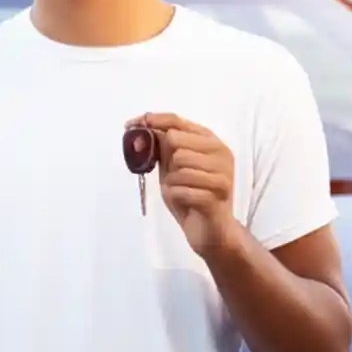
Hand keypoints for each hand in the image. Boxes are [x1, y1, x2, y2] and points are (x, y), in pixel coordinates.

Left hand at [127, 112, 239, 256]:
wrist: (210, 231)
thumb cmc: (191, 195)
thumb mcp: (173, 167)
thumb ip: (162, 146)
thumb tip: (139, 126)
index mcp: (211, 141)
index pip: (177, 120)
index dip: (152, 121)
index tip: (129, 125)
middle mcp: (221, 152)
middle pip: (175, 140)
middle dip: (168, 161)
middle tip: (175, 177)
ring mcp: (222, 172)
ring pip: (179, 166)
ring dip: (172, 182)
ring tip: (183, 191)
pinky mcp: (218, 194)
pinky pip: (182, 189)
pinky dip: (177, 196)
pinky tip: (186, 202)